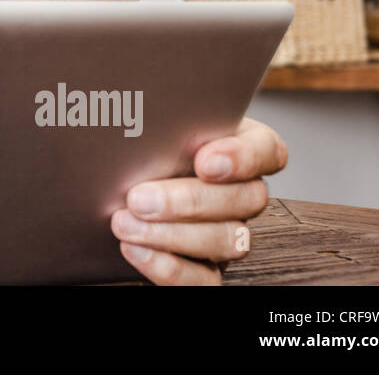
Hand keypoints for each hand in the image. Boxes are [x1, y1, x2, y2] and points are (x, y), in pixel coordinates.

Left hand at [109, 117, 286, 284]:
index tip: (205, 160)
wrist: (111, 182)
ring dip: (172, 235)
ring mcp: (228, 232)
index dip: (243, 158)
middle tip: (139, 197)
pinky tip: (135, 249)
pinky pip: (205, 281)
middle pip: (246, 200)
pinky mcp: (206, 269)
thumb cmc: (134, 144)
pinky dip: (170, 268)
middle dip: (189, 201)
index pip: (267, 150)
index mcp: (239, 148)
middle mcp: (241, 193)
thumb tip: (129, 97)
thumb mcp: (148, 122)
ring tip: (124, 222)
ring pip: (228, 241)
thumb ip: (156, 112)